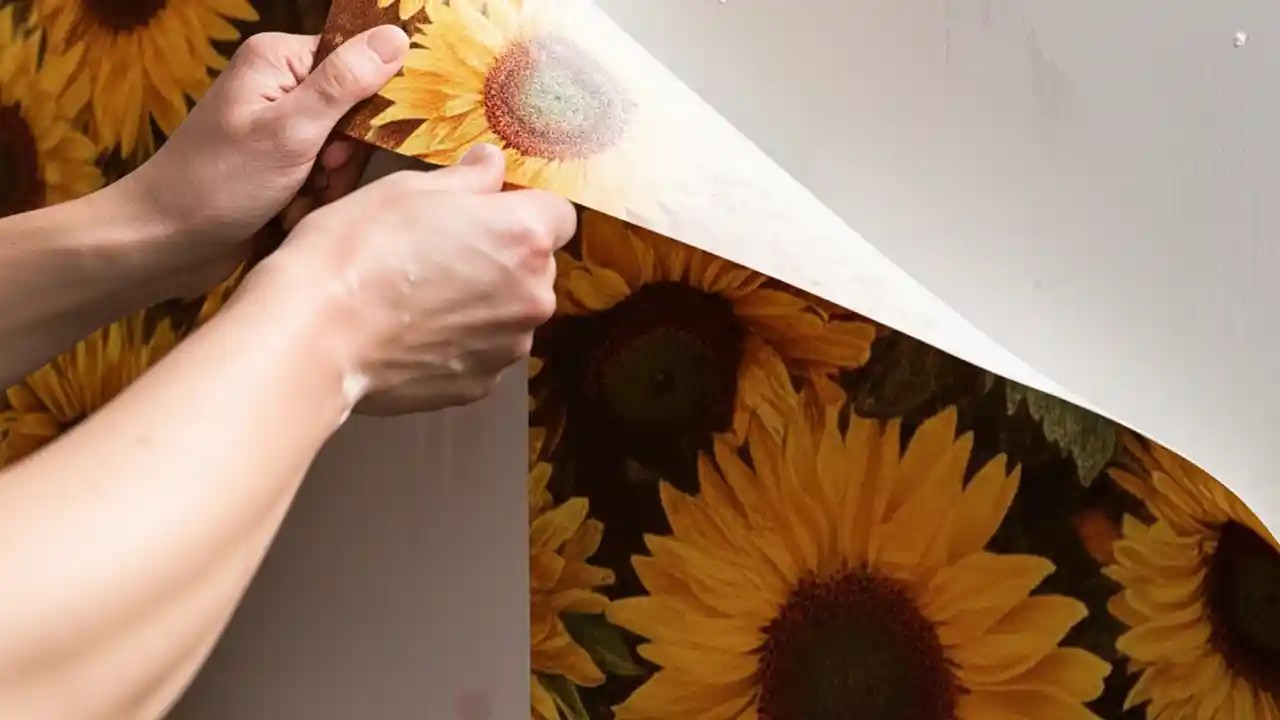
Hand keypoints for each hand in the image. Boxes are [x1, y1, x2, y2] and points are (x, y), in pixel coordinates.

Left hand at [119, 26, 409, 297]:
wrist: (166, 242)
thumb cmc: (218, 183)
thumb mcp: (291, 130)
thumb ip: (345, 83)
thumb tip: (396, 36)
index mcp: (278, 59)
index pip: (358, 61)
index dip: (368, 105)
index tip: (347, 144)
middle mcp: (280, 85)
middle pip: (357, 109)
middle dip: (347, 153)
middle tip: (319, 173)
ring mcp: (280, 125)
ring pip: (346, 148)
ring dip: (332, 181)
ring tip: (299, 198)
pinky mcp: (281, 161)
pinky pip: (326, 173)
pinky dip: (316, 196)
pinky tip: (292, 210)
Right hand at [256, 144, 576, 414]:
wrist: (314, 335)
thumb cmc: (355, 253)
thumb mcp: (407, 189)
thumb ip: (467, 179)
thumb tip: (491, 165)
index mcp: (524, 236)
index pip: (558, 214)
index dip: (523, 208)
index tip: (488, 210)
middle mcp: (532, 295)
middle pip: (536, 266)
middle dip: (501, 256)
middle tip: (441, 250)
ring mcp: (509, 346)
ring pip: (510, 311)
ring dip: (482, 300)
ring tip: (420, 293)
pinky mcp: (480, 383)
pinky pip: (482, 350)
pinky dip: (459, 339)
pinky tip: (414, 328)